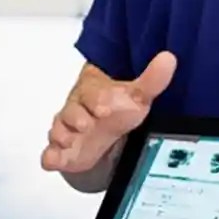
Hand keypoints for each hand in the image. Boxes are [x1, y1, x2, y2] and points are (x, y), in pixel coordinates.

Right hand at [41, 51, 176, 173]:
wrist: (104, 124)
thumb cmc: (118, 106)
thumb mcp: (137, 95)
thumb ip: (152, 79)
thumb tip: (169, 58)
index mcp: (91, 93)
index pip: (90, 93)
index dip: (96, 100)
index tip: (105, 108)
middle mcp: (76, 110)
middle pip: (71, 112)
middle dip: (77, 118)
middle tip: (86, 124)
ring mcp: (68, 130)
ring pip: (59, 130)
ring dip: (62, 135)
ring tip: (68, 141)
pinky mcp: (64, 151)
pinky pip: (51, 153)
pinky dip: (50, 157)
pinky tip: (50, 160)